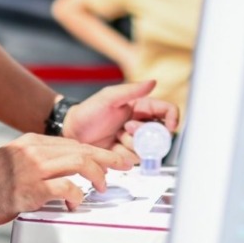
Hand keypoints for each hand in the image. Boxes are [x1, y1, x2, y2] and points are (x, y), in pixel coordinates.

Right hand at [0, 133, 133, 228]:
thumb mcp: (11, 163)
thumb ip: (35, 165)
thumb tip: (60, 177)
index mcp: (31, 143)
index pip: (75, 143)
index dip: (100, 152)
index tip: (116, 160)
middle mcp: (34, 151)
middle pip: (83, 150)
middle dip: (108, 160)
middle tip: (123, 170)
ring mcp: (30, 169)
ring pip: (79, 163)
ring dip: (97, 176)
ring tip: (101, 189)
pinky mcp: (26, 190)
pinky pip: (63, 188)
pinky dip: (76, 195)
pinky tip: (76, 203)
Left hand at [64, 81, 179, 151]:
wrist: (70, 132)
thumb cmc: (88, 112)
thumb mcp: (109, 97)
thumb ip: (132, 90)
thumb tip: (153, 82)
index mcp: (141, 108)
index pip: (167, 111)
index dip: (173, 118)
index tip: (170, 126)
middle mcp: (140, 125)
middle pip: (160, 134)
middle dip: (145, 134)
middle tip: (127, 129)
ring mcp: (133, 141)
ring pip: (147, 149)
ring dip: (132, 145)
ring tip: (115, 137)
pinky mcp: (124, 156)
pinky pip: (133, 160)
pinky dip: (123, 155)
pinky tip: (111, 148)